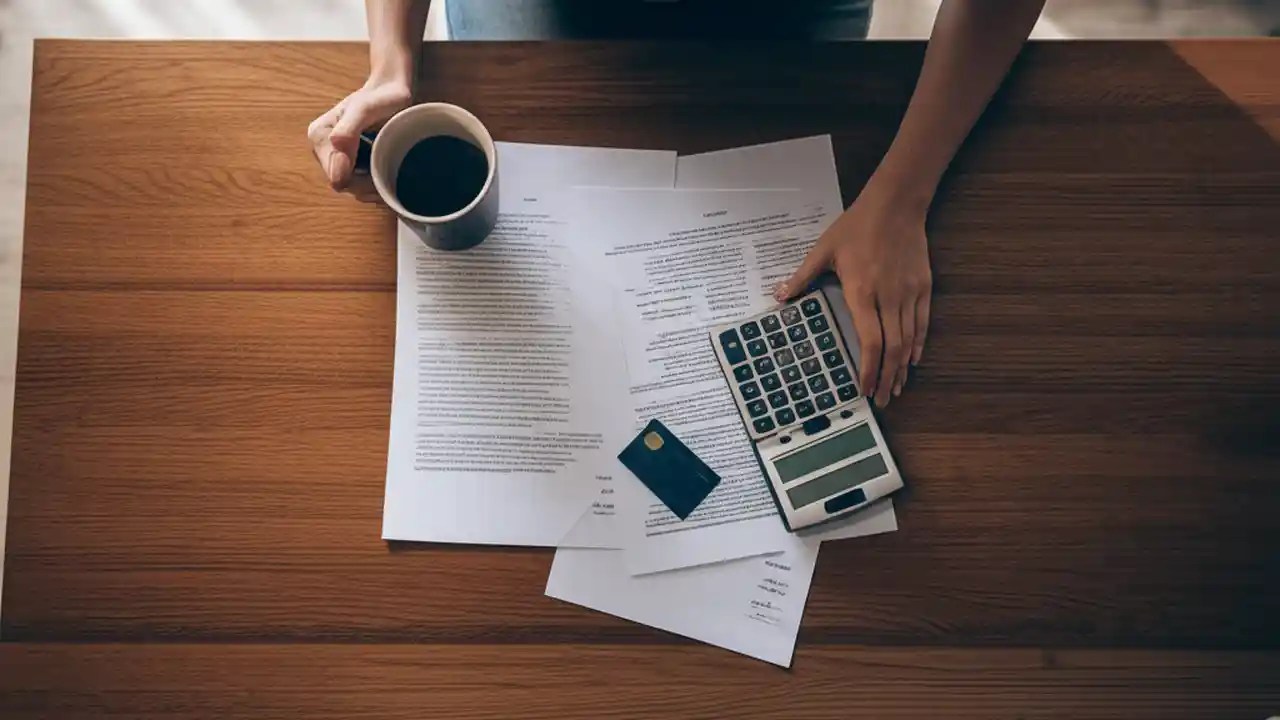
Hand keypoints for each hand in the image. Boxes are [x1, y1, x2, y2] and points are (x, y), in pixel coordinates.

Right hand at [307, 78, 412, 195]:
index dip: (360, 181)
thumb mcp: (365, 109)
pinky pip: (358, 182)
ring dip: (371, 185)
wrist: (391, 90)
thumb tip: (335, 146)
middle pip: (344, 184)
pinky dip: (373, 182)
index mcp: (319, 136)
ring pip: (352, 187)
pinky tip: (387, 172)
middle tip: (390, 172)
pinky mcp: (348, 160)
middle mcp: (322, 149)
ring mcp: (334, 156)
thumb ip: (349, 129)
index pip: (336, 177)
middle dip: (367, 185)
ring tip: (390, 170)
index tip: (383, 171)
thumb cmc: (380, 97)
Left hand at [776, 184, 932, 408]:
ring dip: (901, 368)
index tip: (863, 389)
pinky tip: (911, 360)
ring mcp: (908, 293)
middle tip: (881, 400)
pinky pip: (921, 323)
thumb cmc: (856, 226)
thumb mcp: (823, 250)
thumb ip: (802, 277)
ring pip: (908, 341)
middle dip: (886, 379)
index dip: (867, 370)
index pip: (869, 342)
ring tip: (896, 388)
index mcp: (861, 293)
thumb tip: (779, 295)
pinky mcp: (923, 287)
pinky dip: (917, 345)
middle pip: (891, 349)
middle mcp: (888, 298)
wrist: (895, 204)